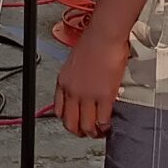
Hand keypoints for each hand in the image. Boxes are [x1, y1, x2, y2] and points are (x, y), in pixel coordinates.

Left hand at [54, 21, 132, 138]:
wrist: (104, 35)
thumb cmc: (93, 41)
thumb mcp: (75, 62)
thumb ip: (77, 77)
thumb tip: (85, 85)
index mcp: (63, 82)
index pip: (59, 110)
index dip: (68, 120)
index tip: (75, 122)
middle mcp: (72, 91)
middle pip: (70, 123)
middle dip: (79, 132)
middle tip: (87, 132)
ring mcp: (87, 95)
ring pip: (86, 126)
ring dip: (93, 133)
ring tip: (99, 132)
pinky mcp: (104, 95)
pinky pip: (102, 119)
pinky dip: (105, 126)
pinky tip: (108, 125)